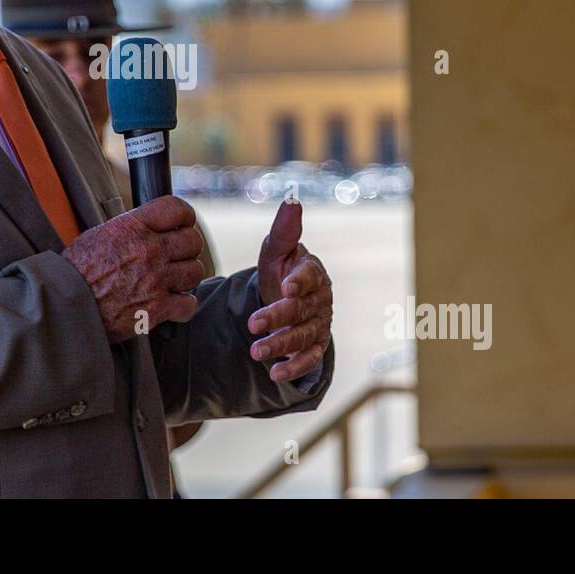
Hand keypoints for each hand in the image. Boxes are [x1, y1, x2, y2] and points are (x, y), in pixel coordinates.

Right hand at [61, 195, 205, 342]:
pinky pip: (189, 304)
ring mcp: (156, 280)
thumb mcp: (100, 234)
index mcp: (133, 227)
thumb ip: (130, 229)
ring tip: (173, 280)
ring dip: (186, 276)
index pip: (177, 209)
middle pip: (193, 241)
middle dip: (187, 248)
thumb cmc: (75, 271)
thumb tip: (148, 228)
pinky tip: (173, 304)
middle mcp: (149, 250)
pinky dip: (184, 306)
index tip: (182, 225)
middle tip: (177, 255)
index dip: (184, 217)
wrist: (64, 304)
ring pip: (195, 271)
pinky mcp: (157, 308)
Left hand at [249, 198, 332, 381]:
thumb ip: (284, 230)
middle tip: (253, 324)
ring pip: (303, 337)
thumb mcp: (276, 251)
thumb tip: (292, 200)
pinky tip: (275, 373)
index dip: (300, 281)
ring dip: (280, 346)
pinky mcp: (315, 346)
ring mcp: (320, 324)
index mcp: (312, 272)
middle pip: (302, 310)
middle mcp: (320, 299)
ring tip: (256, 352)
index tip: (285, 286)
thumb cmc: (281, 270)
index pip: (310, 275)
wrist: (285, 298)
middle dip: (278, 318)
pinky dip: (294, 368)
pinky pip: (309, 359)